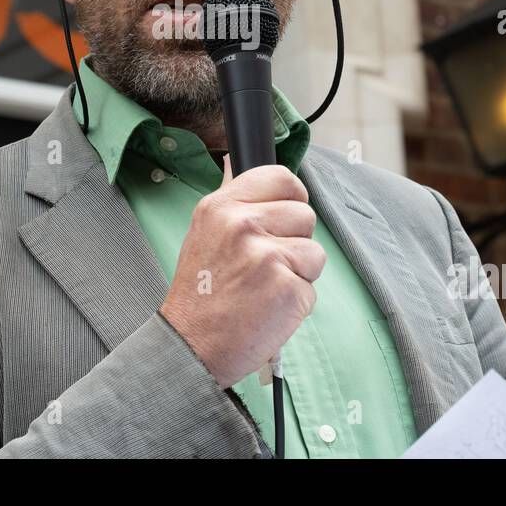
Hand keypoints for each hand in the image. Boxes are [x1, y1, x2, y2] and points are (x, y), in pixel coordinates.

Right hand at [160, 155, 325, 387]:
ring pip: (315, 252)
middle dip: (294, 241)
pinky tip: (268, 309)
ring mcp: (267, 257)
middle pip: (305, 215)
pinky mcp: (288, 290)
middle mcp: (244, 225)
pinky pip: (313, 288)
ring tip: (264, 289)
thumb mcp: (203, 231)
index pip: (282, 178)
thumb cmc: (199, 293)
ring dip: (298, 274)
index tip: (283, 219)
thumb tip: (236, 160)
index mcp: (223, 206)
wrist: (190, 345)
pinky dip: (297, 303)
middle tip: (264, 266)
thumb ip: (230, 199)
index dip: (291, 198)